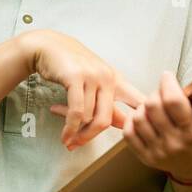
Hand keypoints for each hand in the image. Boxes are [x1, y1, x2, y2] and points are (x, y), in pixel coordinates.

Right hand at [25, 29, 146, 149]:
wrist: (50, 46)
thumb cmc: (72, 66)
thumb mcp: (95, 83)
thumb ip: (109, 104)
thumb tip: (126, 125)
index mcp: (117, 80)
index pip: (138, 102)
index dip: (141, 121)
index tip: (139, 137)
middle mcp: (108, 77)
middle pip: (106, 119)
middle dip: (90, 136)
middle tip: (78, 145)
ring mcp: (92, 76)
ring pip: (88, 117)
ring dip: (75, 132)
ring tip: (67, 137)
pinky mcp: (76, 77)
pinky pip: (76, 111)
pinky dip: (69, 127)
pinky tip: (65, 134)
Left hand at [124, 70, 191, 180]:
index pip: (173, 101)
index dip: (167, 83)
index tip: (167, 77)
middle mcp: (174, 143)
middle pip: (153, 107)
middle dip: (156, 92)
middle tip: (162, 93)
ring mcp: (158, 151)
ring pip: (139, 118)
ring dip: (143, 106)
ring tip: (153, 106)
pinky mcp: (145, 157)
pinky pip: (129, 134)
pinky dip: (132, 121)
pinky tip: (142, 117)